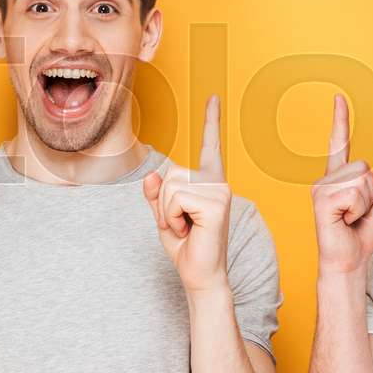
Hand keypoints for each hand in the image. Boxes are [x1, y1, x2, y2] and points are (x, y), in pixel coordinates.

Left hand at [144, 95, 232, 292]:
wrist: (200, 276)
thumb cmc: (186, 248)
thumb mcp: (165, 217)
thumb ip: (157, 194)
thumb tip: (152, 175)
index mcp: (210, 182)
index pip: (210, 146)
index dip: (211, 121)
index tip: (213, 97)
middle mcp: (219, 183)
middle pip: (170, 174)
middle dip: (162, 203)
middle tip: (180, 225)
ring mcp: (220, 191)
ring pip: (169, 187)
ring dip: (167, 213)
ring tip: (185, 228)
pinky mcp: (216, 204)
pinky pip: (175, 199)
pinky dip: (172, 218)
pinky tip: (189, 230)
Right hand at [312, 94, 372, 276]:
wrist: (350, 261)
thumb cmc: (362, 234)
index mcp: (340, 178)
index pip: (340, 144)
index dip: (341, 120)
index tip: (339, 98)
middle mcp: (327, 179)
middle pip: (366, 167)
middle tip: (357, 213)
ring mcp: (322, 188)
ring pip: (363, 179)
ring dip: (366, 202)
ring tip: (350, 218)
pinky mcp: (322, 200)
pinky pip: (357, 193)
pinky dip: (359, 209)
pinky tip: (344, 221)